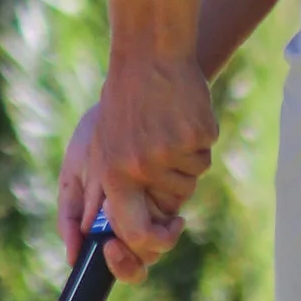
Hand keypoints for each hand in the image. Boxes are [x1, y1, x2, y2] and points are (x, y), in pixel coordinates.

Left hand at [58, 52, 214, 279]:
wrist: (149, 54)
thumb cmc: (121, 106)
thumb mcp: (97, 150)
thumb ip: (100, 197)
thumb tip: (97, 247)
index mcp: (113, 174)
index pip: (136, 234)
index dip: (154, 242)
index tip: (167, 230)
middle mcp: (141, 167)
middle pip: (172, 207)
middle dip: (173, 195)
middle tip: (163, 162)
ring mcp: (171, 151)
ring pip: (190, 180)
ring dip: (183, 161)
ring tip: (164, 126)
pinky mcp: (197, 134)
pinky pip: (204, 154)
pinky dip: (197, 140)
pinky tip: (180, 115)